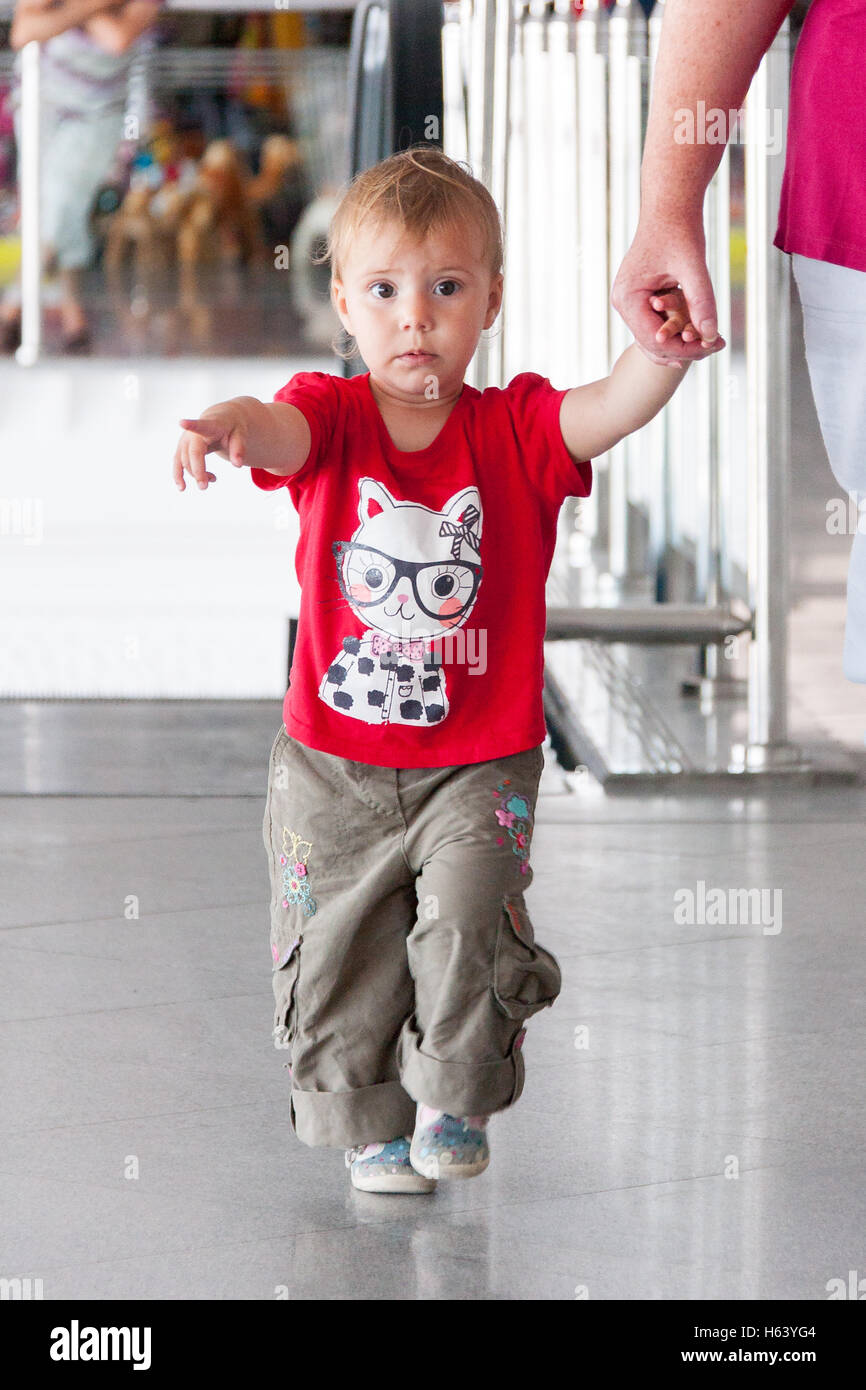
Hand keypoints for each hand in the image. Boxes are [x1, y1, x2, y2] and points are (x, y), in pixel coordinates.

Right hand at [173, 406, 246, 491]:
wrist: (220, 420)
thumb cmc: (231, 428)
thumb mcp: (240, 434)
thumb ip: (239, 448)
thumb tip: (237, 464)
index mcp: (210, 425)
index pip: (201, 426)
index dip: (191, 425)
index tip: (181, 423)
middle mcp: (194, 433)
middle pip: (193, 453)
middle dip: (198, 471)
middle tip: (204, 487)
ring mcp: (185, 440)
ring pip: (185, 461)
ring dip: (196, 475)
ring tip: (214, 479)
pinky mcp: (182, 449)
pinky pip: (178, 463)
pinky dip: (179, 476)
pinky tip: (182, 487)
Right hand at [611, 216, 726, 367]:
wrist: (670, 206)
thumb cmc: (680, 230)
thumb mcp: (693, 267)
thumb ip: (701, 301)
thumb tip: (711, 335)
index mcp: (628, 298)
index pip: (655, 340)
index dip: (686, 349)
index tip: (716, 344)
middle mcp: (623, 303)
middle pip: (653, 344)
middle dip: (686, 349)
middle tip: (719, 345)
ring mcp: (629, 302)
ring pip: (655, 338)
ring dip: (683, 343)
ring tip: (713, 342)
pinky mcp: (639, 299)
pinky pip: (656, 325)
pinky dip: (677, 331)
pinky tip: (700, 334)